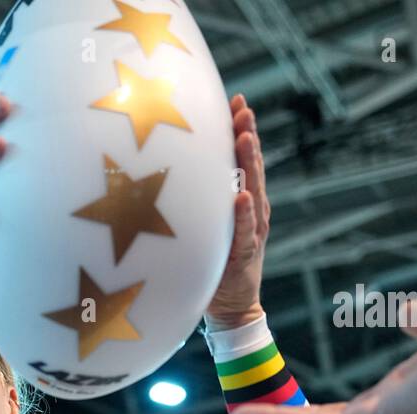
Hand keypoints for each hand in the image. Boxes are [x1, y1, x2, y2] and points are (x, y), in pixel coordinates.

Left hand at [204, 93, 268, 330]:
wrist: (231, 308)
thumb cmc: (211, 265)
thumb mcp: (202, 227)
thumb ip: (196, 203)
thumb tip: (164, 174)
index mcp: (240, 202)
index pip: (241, 160)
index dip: (239, 130)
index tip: (235, 101)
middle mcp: (250, 212)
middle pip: (250, 168)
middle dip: (247, 136)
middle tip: (243, 109)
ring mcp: (251, 231)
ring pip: (252, 192)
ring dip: (249, 165)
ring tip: (246, 138)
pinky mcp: (244, 255)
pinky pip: (245, 231)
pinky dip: (244, 215)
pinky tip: (241, 197)